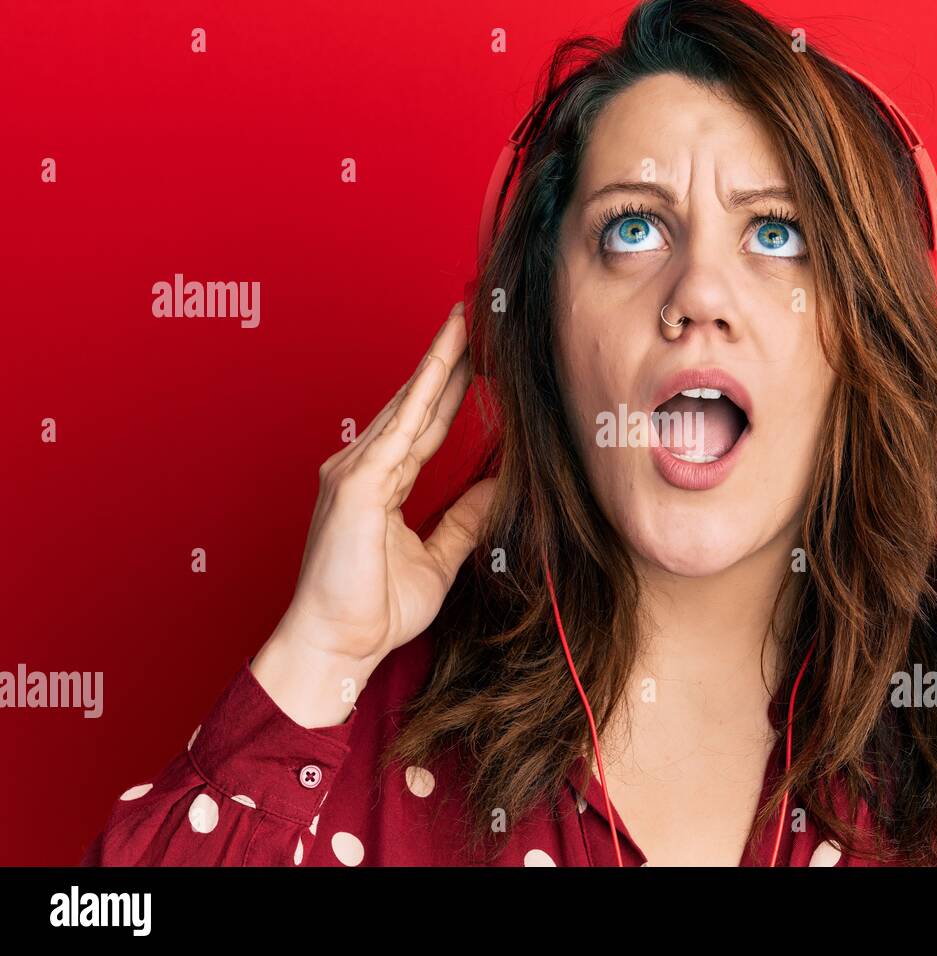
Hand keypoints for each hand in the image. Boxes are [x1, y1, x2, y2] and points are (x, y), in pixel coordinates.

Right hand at [252, 301, 496, 723]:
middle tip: (475, 314)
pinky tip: (446, 364)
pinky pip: (400, 430)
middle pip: (416, 401)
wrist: (337, 648)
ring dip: (438, 360)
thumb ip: (465, 519)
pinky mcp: (357, 484)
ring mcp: (356, 471)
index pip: (427, 423)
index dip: (453, 387)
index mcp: (382, 482)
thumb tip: (499, 487)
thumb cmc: (374, 610)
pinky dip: (425, 394)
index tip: (480, 356)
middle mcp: (365, 466)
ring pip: (408, 403)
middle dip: (447, 358)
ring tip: (466, 320)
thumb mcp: (439, 557)